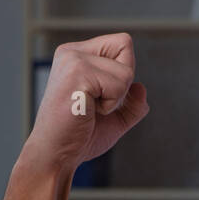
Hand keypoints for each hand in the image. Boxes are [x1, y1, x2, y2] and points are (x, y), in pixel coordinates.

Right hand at [24, 32, 149, 171]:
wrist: (57, 156)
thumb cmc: (79, 138)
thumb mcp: (115, 119)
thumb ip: (132, 103)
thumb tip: (141, 87)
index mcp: (76, 56)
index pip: (121, 44)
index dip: (124, 72)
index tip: (100, 96)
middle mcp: (71, 52)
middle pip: (125, 45)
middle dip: (123, 81)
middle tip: (96, 103)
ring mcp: (72, 60)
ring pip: (126, 70)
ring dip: (116, 98)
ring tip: (89, 109)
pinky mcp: (77, 73)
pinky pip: (119, 84)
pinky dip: (110, 105)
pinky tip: (87, 112)